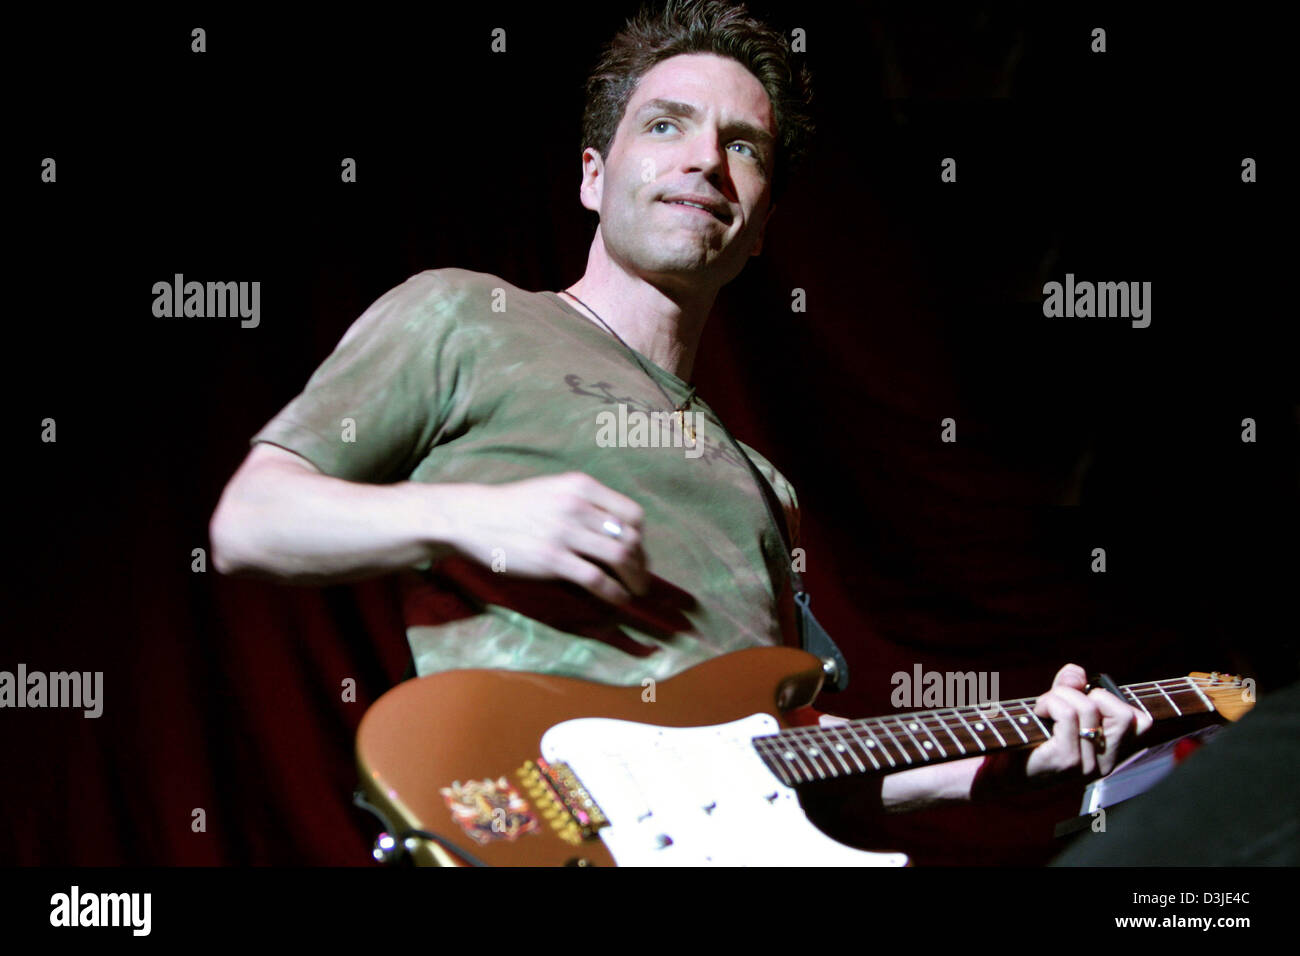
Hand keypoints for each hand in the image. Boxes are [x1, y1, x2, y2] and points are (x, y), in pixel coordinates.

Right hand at [435, 472, 649, 605]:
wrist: (474, 518)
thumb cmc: (515, 506)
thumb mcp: (554, 490)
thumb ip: (585, 503)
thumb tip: (618, 530)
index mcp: (581, 486)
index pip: (632, 513)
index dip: (640, 536)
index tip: (637, 551)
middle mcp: (578, 506)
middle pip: (629, 537)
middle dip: (641, 562)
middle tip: (640, 577)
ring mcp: (565, 533)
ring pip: (619, 558)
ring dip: (634, 578)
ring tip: (636, 590)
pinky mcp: (552, 559)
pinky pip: (596, 579)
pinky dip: (614, 592)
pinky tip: (618, 599)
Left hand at [1025, 663, 1153, 779]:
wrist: (998, 771)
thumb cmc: (1028, 737)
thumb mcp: (1055, 705)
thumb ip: (1070, 686)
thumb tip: (1078, 674)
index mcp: (1110, 754)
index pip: (1142, 722)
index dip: (1114, 700)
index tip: (1085, 698)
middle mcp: (1105, 764)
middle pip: (1123, 714)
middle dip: (1088, 694)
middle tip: (1062, 701)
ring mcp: (1088, 766)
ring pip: (1090, 707)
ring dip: (1060, 695)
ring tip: (1044, 706)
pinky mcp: (1067, 761)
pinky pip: (1068, 713)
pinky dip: (1050, 702)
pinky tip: (1038, 712)